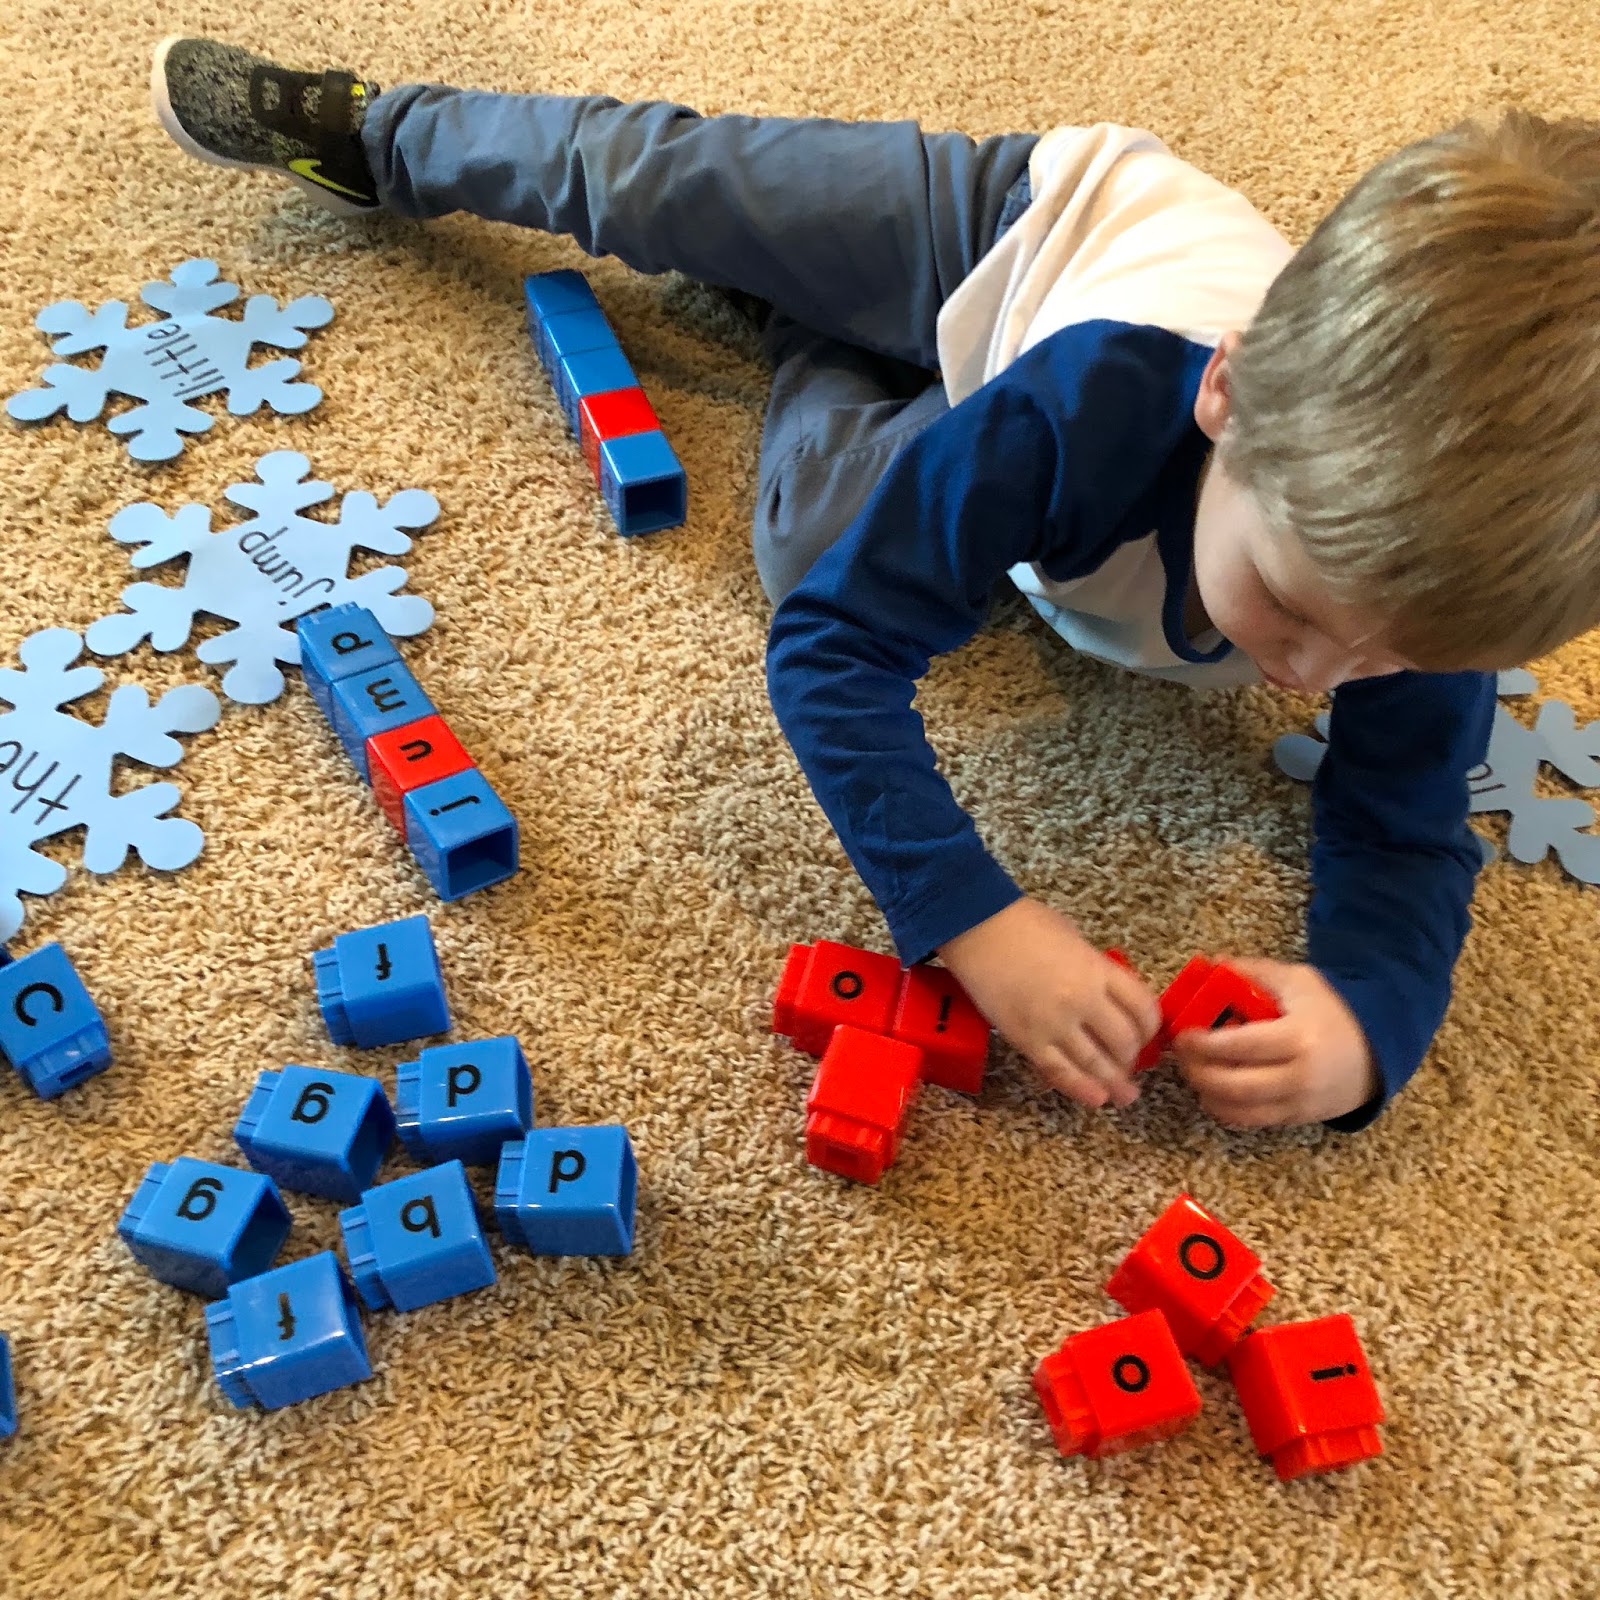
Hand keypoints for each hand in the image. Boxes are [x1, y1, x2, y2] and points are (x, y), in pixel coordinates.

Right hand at [938, 898, 1161, 1108]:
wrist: (975, 927)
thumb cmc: (1023, 923)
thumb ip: (1095, 970)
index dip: (1150, 1027)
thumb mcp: (1075, 940)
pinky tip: (1097, 1099)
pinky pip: (1059, 1072)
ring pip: (1095, 1063)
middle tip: (1129, 1063)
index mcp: (1098, 969)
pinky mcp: (1026, 1040)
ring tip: (1124, 1095)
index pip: (1143, 1008)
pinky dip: (1081, 1089)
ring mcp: (1054, 1023)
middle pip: (1123, 1042)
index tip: (1146, 1033)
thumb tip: (1109, 996)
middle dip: (1131, 1057)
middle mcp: (1082, 1000)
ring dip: (1114, 1082)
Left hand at [1170, 956, 1378, 1126]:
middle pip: (1233, 1085)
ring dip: (1205, 1092)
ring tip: (1193, 1070)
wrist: (1376, 1050)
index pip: (1240, 1047)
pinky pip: (1251, 1122)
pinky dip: (1225, 1109)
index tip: (1183, 1034)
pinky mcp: (1296, 1119)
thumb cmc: (1331, 1011)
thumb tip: (1209, 964)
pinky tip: (1213, 1089)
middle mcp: (1299, 1077)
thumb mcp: (1297, 981)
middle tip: (1181, 1053)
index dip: (1204, 1044)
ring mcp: (1298, 1104)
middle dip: (1197, 1071)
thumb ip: (1253, 972)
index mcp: (1298, 1038)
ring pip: (1238, 1111)